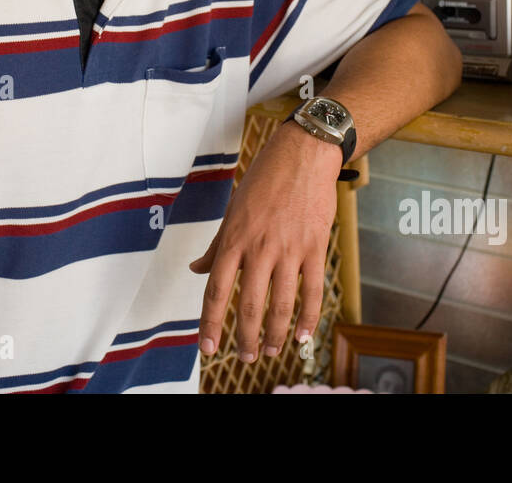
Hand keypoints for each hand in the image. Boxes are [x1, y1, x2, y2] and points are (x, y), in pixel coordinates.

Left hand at [188, 121, 341, 361]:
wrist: (302, 155)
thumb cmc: (264, 180)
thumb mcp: (233, 210)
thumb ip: (217, 246)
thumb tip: (196, 270)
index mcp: (234, 239)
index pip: (216, 291)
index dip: (210, 324)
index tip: (207, 348)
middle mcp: (259, 248)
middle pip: (248, 305)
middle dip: (245, 338)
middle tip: (244, 357)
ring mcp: (289, 249)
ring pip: (281, 304)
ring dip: (275, 334)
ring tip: (270, 351)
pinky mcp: (315, 248)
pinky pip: (312, 291)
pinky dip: (309, 318)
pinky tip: (303, 336)